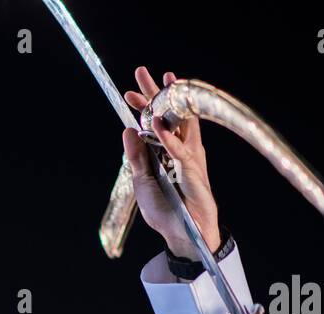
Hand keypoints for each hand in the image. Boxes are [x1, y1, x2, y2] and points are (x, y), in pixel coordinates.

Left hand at [121, 67, 220, 258]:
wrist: (182, 232)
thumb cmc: (165, 210)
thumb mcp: (142, 183)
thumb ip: (136, 158)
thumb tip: (127, 130)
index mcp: (162, 152)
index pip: (151, 124)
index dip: (142, 108)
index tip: (128, 94)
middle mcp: (177, 149)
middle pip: (167, 114)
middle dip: (156, 93)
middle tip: (143, 71)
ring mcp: (188, 156)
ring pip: (180, 123)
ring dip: (170, 102)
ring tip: (163, 81)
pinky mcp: (195, 168)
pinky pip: (180, 150)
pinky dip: (167, 137)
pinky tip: (154, 123)